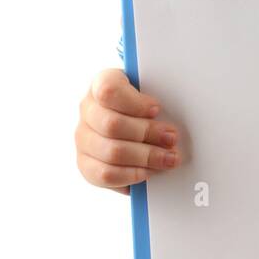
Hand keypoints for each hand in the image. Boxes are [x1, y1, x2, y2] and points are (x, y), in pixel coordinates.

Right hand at [76, 69, 181, 193]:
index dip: (135, 103)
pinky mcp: (85, 164)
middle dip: (148, 134)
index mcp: (101, 84)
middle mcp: (87, 110)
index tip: (157, 109)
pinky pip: (106, 174)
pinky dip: (132, 175)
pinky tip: (150, 172)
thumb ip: (159, 95)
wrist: (134, 125)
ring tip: (168, 158)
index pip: (109, 90)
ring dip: (146, 157)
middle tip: (171, 139)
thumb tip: (175, 115)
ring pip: (112, 152)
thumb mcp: (153, 92)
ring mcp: (83, 138)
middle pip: (112, 125)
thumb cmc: (146, 107)